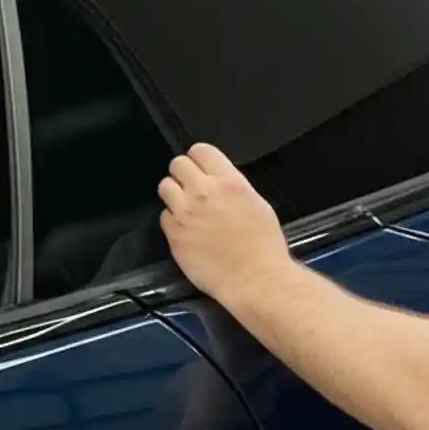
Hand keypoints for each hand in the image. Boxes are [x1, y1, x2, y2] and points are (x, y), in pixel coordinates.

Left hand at [157, 143, 291, 298]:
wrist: (255, 279)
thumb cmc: (264, 245)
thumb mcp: (257, 203)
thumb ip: (232, 187)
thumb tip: (218, 182)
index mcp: (229, 182)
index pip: (200, 150)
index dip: (199, 159)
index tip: (201, 169)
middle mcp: (204, 192)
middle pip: (177, 164)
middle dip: (183, 174)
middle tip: (191, 189)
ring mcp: (185, 213)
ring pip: (165, 187)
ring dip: (174, 195)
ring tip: (186, 209)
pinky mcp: (174, 235)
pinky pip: (164, 217)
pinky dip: (173, 222)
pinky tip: (187, 232)